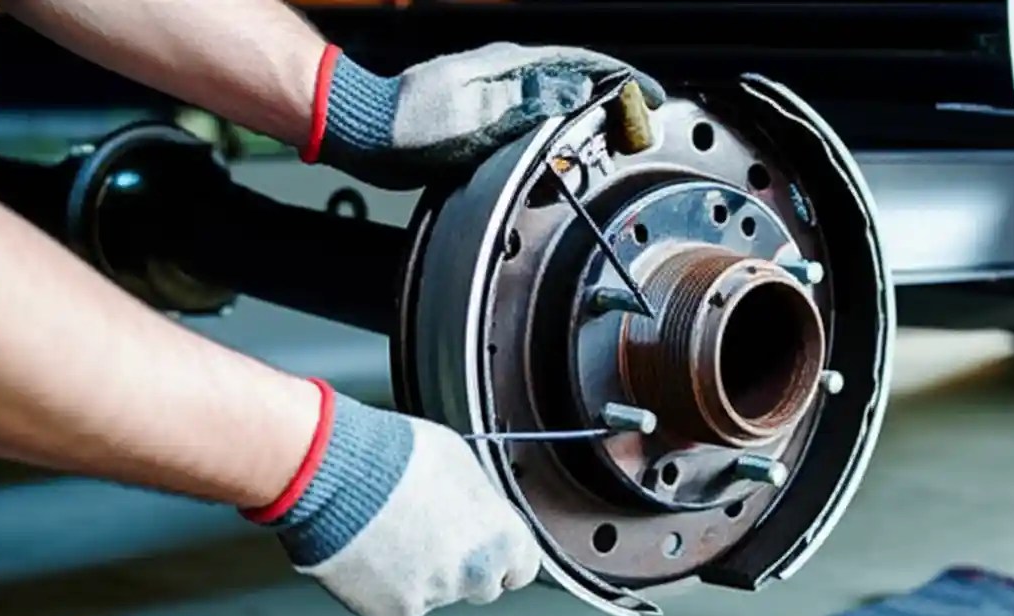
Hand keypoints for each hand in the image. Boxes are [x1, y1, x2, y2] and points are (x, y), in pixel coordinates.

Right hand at [243, 380, 542, 615]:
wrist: (337, 475)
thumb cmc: (397, 457)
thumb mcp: (460, 462)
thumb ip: (480, 501)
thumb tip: (479, 510)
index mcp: (501, 536)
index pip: (524, 567)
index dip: (505, 556)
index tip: (489, 546)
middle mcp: (475, 573)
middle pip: (482, 585)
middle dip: (464, 566)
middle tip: (433, 535)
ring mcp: (435, 595)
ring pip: (438, 593)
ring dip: (424, 573)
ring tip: (394, 533)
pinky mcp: (394, 610)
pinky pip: (399, 601)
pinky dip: (388, 584)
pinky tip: (373, 550)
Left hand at [302, 42, 665, 188]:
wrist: (362, 132)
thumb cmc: (406, 123)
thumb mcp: (472, 114)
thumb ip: (526, 102)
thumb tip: (578, 91)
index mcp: (508, 65)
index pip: (581, 63)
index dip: (622, 79)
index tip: (651, 96)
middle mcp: (506, 75)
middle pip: (576, 80)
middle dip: (615, 100)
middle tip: (641, 125)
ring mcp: (496, 94)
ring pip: (558, 102)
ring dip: (589, 119)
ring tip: (614, 141)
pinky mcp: (485, 118)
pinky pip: (537, 121)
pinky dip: (560, 134)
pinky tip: (565, 154)